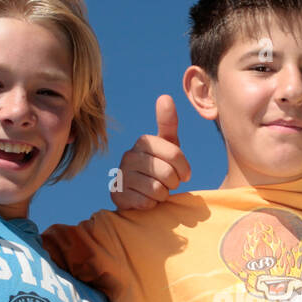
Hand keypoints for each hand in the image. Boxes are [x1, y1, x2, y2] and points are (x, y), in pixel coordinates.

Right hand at [111, 95, 190, 209]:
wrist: (140, 194)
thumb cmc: (160, 167)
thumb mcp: (168, 145)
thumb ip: (168, 123)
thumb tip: (165, 96)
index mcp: (144, 141)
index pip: (176, 155)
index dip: (184, 170)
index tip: (184, 174)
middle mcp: (129, 155)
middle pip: (168, 174)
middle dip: (173, 183)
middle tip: (167, 184)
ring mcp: (121, 175)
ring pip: (157, 190)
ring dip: (162, 195)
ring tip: (157, 191)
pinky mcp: (117, 194)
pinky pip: (146, 202)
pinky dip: (151, 205)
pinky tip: (146, 199)